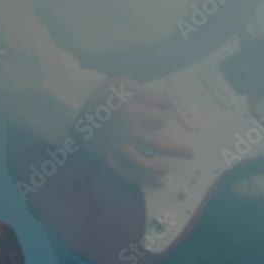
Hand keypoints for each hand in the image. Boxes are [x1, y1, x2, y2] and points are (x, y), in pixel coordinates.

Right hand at [79, 77, 193, 184]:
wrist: (73, 104)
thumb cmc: (101, 91)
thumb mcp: (125, 84)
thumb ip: (147, 95)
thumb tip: (165, 103)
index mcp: (135, 114)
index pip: (160, 119)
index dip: (165, 115)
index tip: (165, 112)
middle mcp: (129, 134)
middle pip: (158, 144)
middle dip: (176, 149)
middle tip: (189, 154)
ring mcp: (116, 147)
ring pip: (140, 163)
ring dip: (155, 168)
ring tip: (166, 170)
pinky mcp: (105, 155)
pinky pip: (120, 170)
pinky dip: (133, 176)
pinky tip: (142, 178)